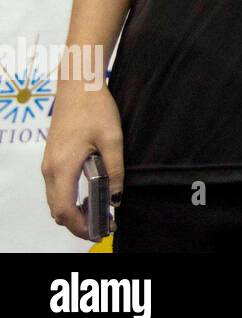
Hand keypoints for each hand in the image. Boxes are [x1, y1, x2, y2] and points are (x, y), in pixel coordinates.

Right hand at [42, 87, 124, 239]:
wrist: (78, 85)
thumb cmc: (95, 108)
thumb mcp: (112, 139)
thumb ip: (115, 170)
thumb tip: (117, 198)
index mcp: (62, 167)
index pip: (64, 210)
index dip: (80, 226)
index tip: (100, 232)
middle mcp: (50, 169)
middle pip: (57, 209)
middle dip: (77, 222)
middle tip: (104, 225)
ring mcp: (48, 164)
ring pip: (55, 199)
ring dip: (73, 211)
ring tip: (99, 213)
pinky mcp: (52, 158)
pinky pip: (56, 188)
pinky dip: (69, 198)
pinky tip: (90, 195)